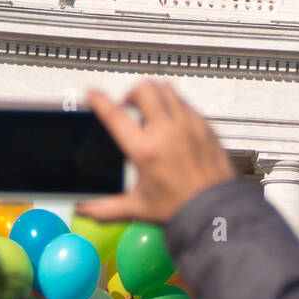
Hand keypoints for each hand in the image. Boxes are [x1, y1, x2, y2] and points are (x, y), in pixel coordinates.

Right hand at [77, 80, 235, 225]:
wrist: (215, 209)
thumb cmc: (180, 208)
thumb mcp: (137, 208)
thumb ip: (105, 208)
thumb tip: (83, 209)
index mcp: (146, 151)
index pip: (116, 116)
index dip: (100, 101)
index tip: (93, 94)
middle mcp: (167, 133)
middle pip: (145, 89)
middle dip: (131, 92)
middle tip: (128, 105)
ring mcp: (188, 125)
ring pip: (167, 90)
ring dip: (153, 95)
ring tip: (150, 111)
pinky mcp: (204, 126)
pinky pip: (185, 103)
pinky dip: (174, 105)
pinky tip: (171, 122)